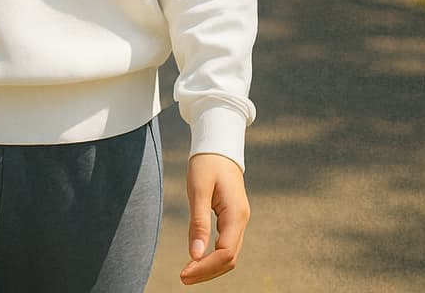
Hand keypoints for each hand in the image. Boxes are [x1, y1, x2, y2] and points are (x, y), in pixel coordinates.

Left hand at [180, 153, 248, 283]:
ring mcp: (238, 220)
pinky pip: (226, 245)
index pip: (225, 253)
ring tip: (187, 272)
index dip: (206, 267)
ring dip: (210, 266)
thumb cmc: (207, 164)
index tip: (185, 273)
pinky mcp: (232, 219)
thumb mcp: (198, 190)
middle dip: (207, 271)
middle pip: (229, 258)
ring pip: (229, 254)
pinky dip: (213, 256)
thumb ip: (198, 222)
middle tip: (183, 277)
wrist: (219, 146)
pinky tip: (197, 259)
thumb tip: (195, 254)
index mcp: (236, 214)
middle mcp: (241, 220)